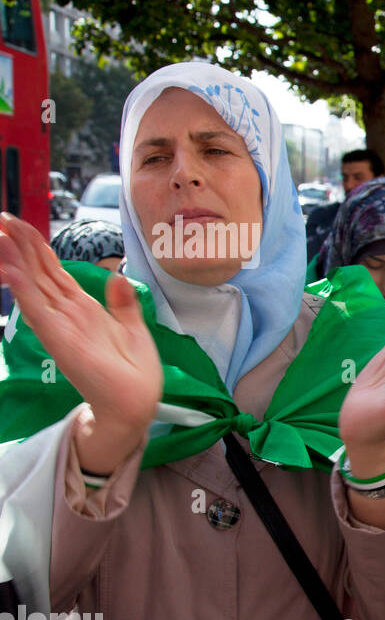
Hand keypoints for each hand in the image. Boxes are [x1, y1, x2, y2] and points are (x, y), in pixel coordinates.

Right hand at [0, 212, 160, 471]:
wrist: (136, 403)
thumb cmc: (134, 370)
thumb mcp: (133, 328)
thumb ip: (123, 303)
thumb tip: (118, 276)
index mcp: (82, 307)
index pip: (52, 269)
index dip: (35, 246)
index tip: (18, 222)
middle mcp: (66, 312)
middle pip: (37, 270)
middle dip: (18, 243)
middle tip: (1, 216)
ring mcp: (60, 324)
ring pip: (32, 284)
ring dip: (14, 258)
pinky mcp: (59, 338)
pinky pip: (37, 308)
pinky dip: (23, 288)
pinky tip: (10, 268)